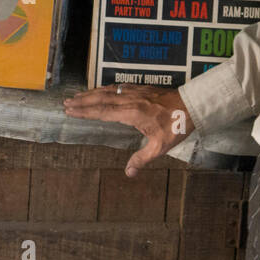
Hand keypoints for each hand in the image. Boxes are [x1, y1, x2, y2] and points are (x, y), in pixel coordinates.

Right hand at [63, 84, 191, 176]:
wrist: (192, 105)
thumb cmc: (177, 126)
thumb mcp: (160, 146)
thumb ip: (142, 159)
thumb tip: (128, 173)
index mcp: (132, 113)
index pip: (103, 111)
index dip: (85, 111)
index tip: (71, 111)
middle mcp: (131, 99)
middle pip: (102, 98)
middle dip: (83, 101)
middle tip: (67, 102)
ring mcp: (136, 92)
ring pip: (109, 90)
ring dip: (92, 93)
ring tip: (77, 96)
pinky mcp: (142, 88)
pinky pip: (118, 87)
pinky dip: (105, 88)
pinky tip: (101, 90)